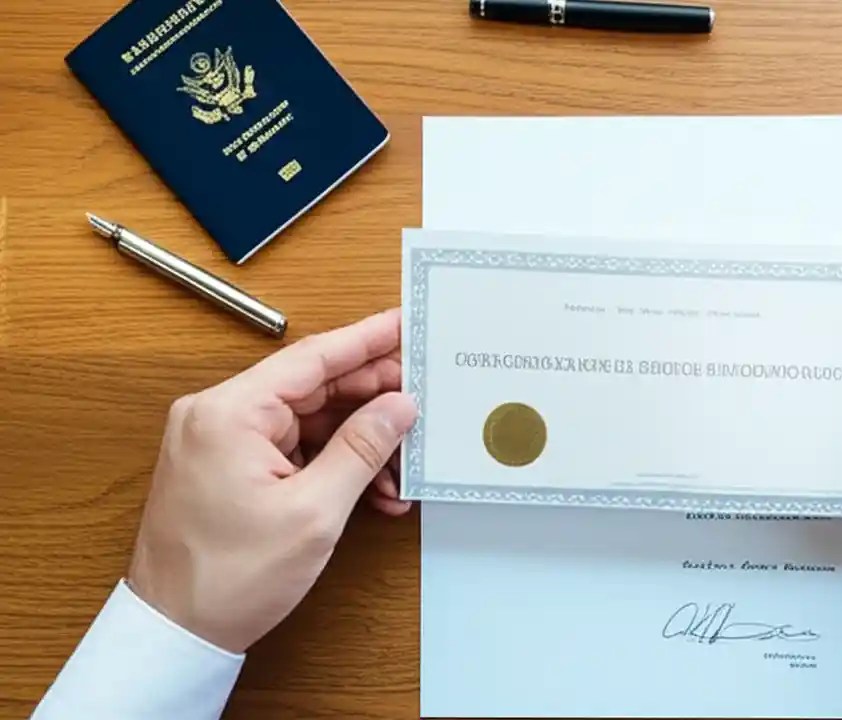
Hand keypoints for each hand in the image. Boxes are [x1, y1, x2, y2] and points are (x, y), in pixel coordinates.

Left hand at [126, 309, 417, 652]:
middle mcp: (219, 416)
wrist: (175, 632)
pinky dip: (334, 465)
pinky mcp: (228, 467)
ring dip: (359, 443)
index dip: (367, 339)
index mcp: (230, 413)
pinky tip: (374, 490)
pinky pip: (294, 448)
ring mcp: (221, 442)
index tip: (405, 323)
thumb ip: (362, 448)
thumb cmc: (228, 578)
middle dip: (373, 400)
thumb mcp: (314, 512)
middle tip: (424, 401)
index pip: (313, 358)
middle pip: (313, 387)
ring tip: (404, 469)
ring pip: (309, 421)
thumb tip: (398, 406)